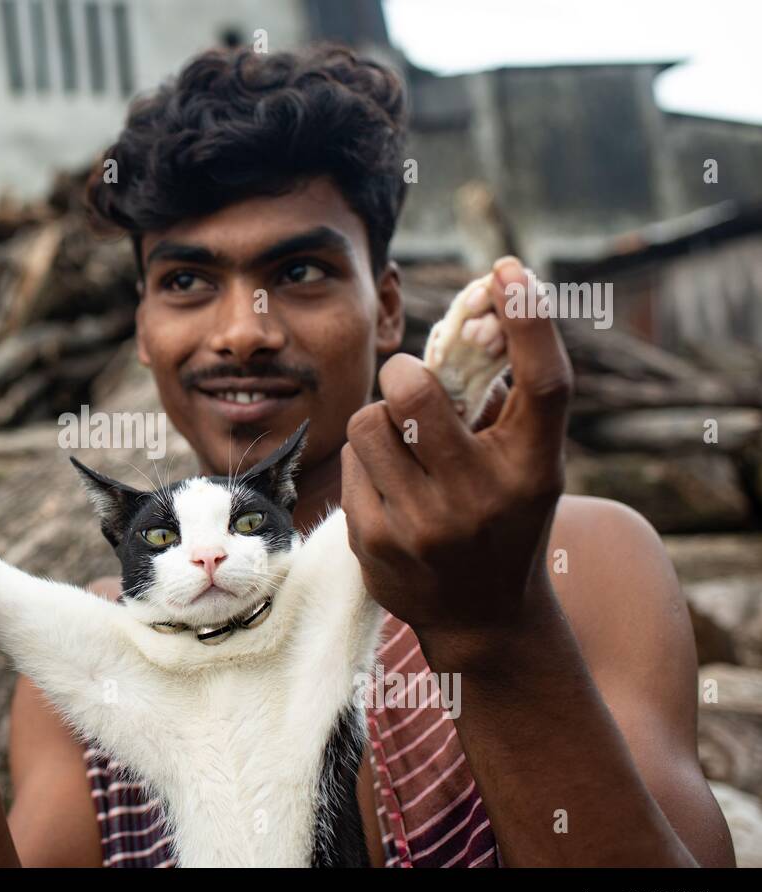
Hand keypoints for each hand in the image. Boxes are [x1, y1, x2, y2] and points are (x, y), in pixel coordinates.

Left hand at [342, 257, 572, 664]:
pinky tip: (391, 494)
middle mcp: (486, 496)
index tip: (508, 271)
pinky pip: (351, 464)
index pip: (545, 384)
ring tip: (403, 449)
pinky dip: (367, 466)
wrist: (483, 616)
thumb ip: (504, 401)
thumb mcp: (524, 463)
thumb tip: (481, 310)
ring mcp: (428, 524)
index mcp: (536, 467)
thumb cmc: (503, 515)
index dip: (530, 322)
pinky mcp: (379, 542)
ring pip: (369, 422)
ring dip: (380, 422)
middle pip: (418, 392)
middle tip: (408, 381)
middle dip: (403, 374)